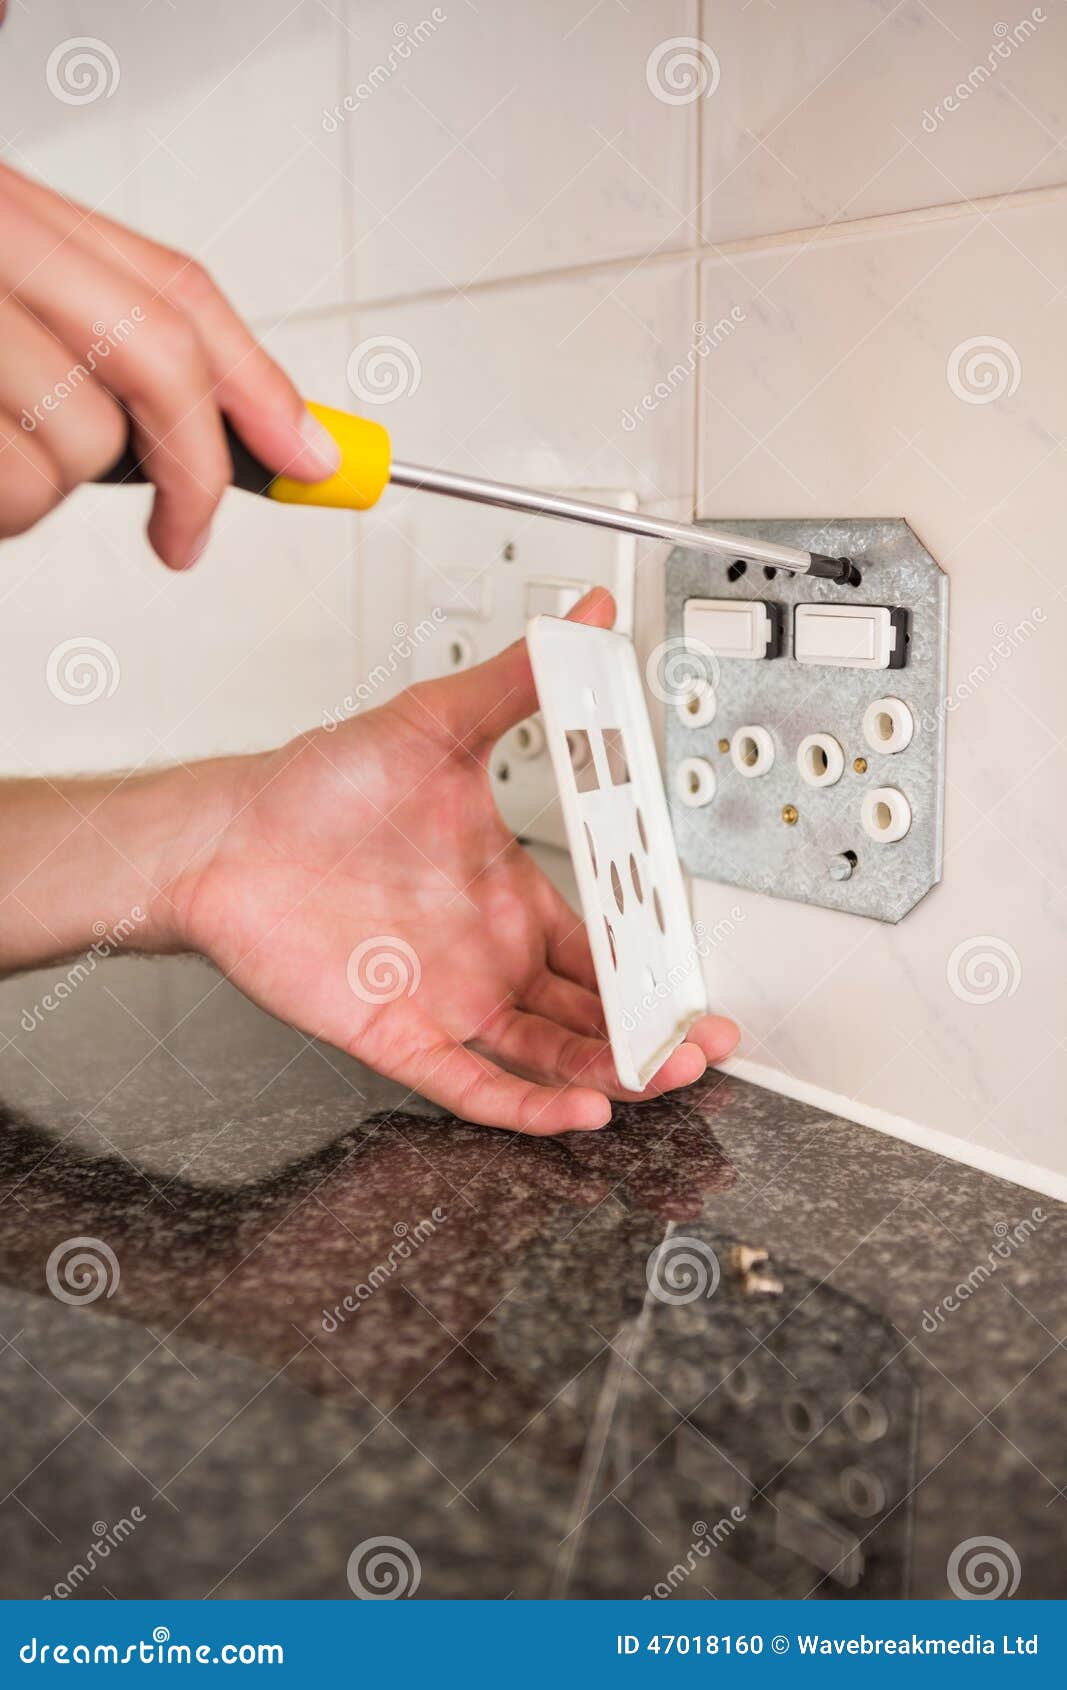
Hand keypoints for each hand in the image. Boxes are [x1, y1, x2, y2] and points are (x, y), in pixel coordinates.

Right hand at [0, 161, 339, 567]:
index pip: (177, 291)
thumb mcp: (8, 290)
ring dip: (46, 488)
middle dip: (195, 470)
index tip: (313, 458)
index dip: (261, 386)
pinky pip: (19, 485)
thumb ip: (108, 334)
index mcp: (15, 210)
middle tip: (184, 536)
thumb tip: (263, 430)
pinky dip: (5, 511)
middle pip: (160, 358)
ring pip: (84, 444)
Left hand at [167, 591, 738, 1132]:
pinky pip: (470, 1083)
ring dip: (606, 1071)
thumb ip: (516, 682)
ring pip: (546, 1054)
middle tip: (701, 1041)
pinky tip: (573, 1108)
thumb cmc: (319, 787)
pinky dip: (524, 1104)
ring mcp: (445, 1000)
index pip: (603, 945)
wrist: (227, 833)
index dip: (655, 968)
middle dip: (651, 1034)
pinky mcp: (396, 1035)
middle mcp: (485, 957)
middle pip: (590, 1013)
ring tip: (658, 1072)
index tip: (699, 977)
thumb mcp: (436, 724)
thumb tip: (578, 620)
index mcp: (510, 895)